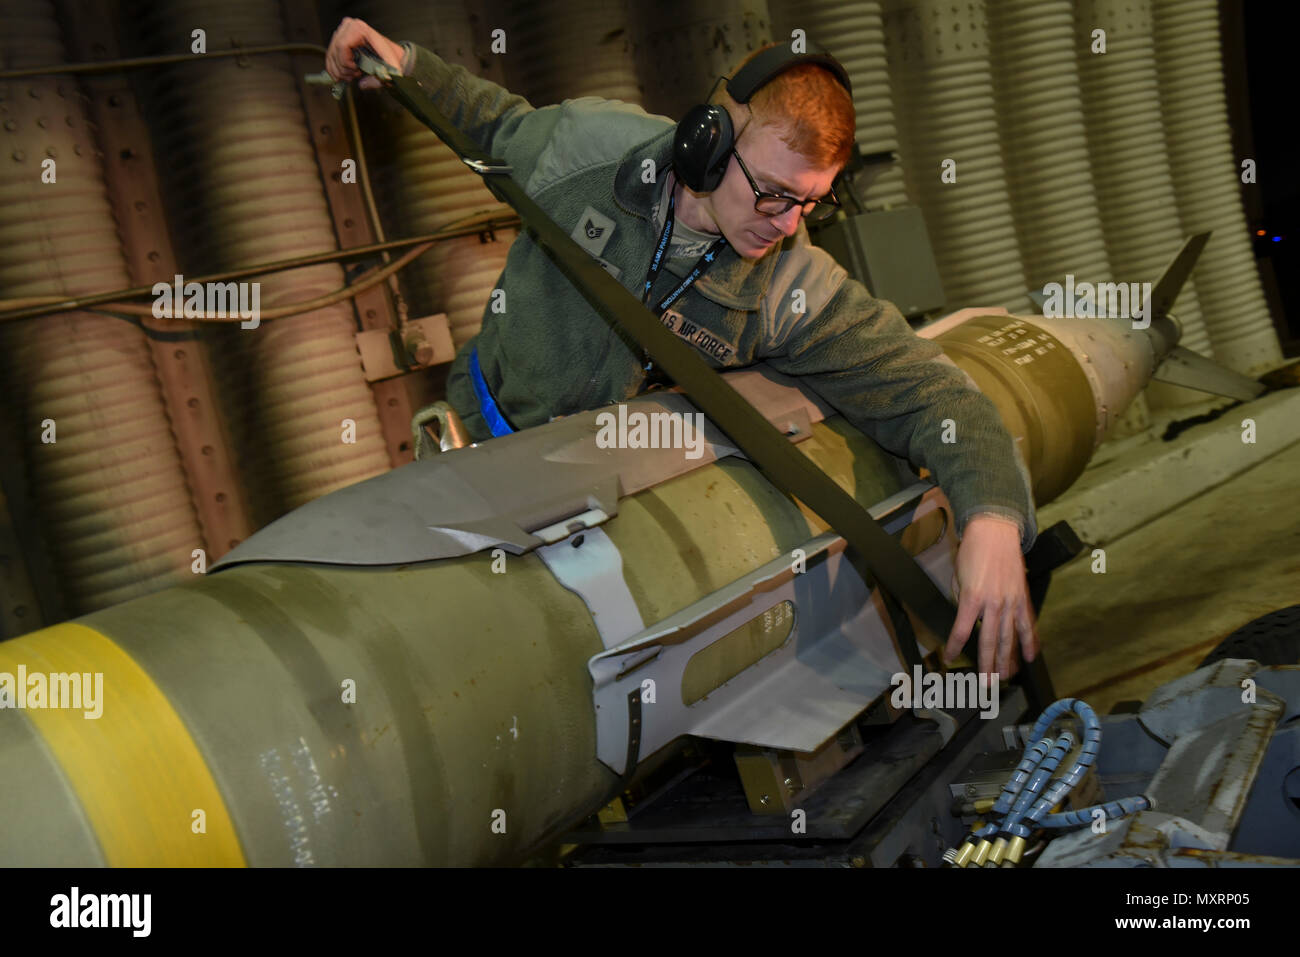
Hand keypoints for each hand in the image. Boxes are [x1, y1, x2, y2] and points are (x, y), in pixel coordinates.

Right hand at [325, 17, 405, 89]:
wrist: (392, 57)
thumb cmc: (392, 60)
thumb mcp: (391, 70)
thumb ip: (379, 78)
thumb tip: (362, 84)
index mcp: (360, 29)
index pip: (342, 45)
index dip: (346, 62)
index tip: (357, 70)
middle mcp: (349, 27)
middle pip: (335, 51)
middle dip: (343, 69)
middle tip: (354, 76)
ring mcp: (342, 33)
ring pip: (331, 56)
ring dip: (339, 71)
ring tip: (352, 76)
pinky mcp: (338, 41)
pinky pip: (329, 57)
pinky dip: (333, 70)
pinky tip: (343, 76)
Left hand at [943, 514, 1038, 678]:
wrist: (995, 532)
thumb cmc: (973, 551)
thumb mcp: (957, 577)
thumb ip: (961, 600)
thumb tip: (964, 618)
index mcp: (972, 598)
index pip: (961, 631)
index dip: (954, 647)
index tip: (949, 659)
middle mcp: (993, 604)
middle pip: (989, 642)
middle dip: (986, 665)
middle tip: (985, 684)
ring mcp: (1011, 603)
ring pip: (1009, 639)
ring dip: (1007, 661)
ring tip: (1004, 678)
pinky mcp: (1022, 599)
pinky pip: (1027, 625)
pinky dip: (1029, 642)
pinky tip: (1029, 657)